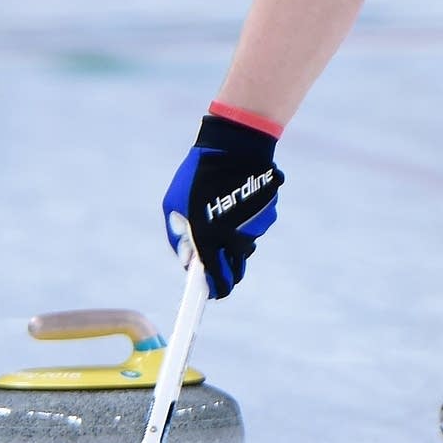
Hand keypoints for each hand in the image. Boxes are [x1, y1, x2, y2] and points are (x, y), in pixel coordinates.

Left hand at [162, 114, 284, 298]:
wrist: (235, 147)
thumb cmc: (198, 176)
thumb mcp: (175, 204)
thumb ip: (179, 236)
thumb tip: (188, 261)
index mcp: (209, 237)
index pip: (216, 279)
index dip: (215, 290)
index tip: (212, 295)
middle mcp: (235, 237)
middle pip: (235, 269)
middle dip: (227, 268)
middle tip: (218, 258)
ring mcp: (254, 226)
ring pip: (245, 246)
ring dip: (235, 240)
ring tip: (224, 213)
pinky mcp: (267, 215)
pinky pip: (255, 227)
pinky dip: (247, 221)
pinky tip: (238, 201)